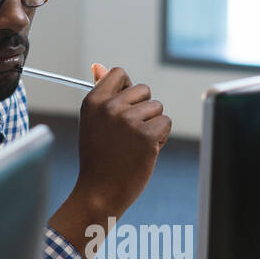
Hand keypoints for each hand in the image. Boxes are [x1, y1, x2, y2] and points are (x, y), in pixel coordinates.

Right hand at [47, 64, 171, 258]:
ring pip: (157, 108)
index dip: (127, 90)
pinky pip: (166, 123)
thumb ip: (100, 92)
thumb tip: (99, 66)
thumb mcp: (93, 122)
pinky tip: (145, 152)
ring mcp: (128, 121)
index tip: (123, 109)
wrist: (99, 193)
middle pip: (144, 90)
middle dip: (143, 110)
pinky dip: (160, 138)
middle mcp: (109, 107)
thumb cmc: (98, 158)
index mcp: (93, 101)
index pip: (119, 73)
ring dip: (152, 125)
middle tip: (127, 135)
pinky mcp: (146, 136)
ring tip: (134, 145)